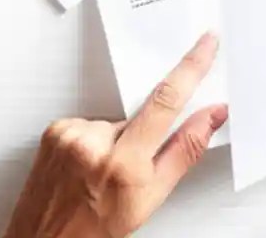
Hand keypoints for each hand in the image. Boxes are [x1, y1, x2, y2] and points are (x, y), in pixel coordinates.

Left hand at [4, 33, 227, 237]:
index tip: (206, 45)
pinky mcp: (55, 130)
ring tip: (101, 173)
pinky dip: (93, 140)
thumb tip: (211, 116)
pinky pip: (89, 124)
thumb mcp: (151, 200)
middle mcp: (93, 144)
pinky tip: (86, 165)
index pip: (166, 103)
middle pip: (141, 114)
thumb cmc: (95, 230)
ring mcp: (69, 135)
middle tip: (130, 167)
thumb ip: (185, 150)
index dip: (191, 68)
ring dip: (116, 140)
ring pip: (114, 121)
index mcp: (124, 164)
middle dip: (145, 134)